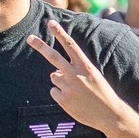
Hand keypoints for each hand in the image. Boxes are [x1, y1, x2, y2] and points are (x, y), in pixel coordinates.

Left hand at [27, 19, 128, 134]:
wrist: (109, 115)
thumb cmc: (102, 93)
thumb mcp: (93, 76)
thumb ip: (74, 71)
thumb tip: (54, 72)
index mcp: (85, 66)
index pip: (70, 45)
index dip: (60, 33)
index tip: (50, 23)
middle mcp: (75, 74)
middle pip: (53, 56)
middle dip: (40, 46)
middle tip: (29, 38)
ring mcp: (68, 87)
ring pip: (54, 77)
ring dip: (61, 81)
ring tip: (76, 91)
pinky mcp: (63, 100)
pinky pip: (54, 91)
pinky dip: (61, 95)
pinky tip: (73, 100)